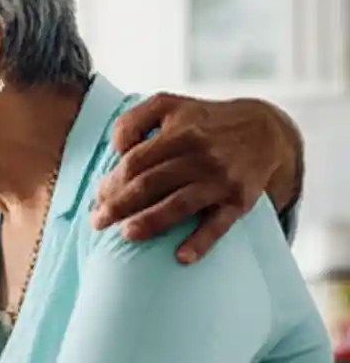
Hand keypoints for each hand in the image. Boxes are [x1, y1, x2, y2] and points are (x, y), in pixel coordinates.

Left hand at [93, 93, 294, 262]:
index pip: (135, 161)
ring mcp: (221, 179)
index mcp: (178, 131)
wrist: (265, 131)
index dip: (112, 182)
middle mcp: (200, 155)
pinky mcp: (239, 200)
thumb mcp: (167, 105)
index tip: (97, 199)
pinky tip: (182, 257)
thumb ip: (133, 120)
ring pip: (180, 204)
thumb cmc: (202, 121)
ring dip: (151, 221)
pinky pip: (219, 224)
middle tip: (98, 222)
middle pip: (151, 183)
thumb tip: (116, 150)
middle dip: (120, 205)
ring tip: (127, 235)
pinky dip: (201, 241)